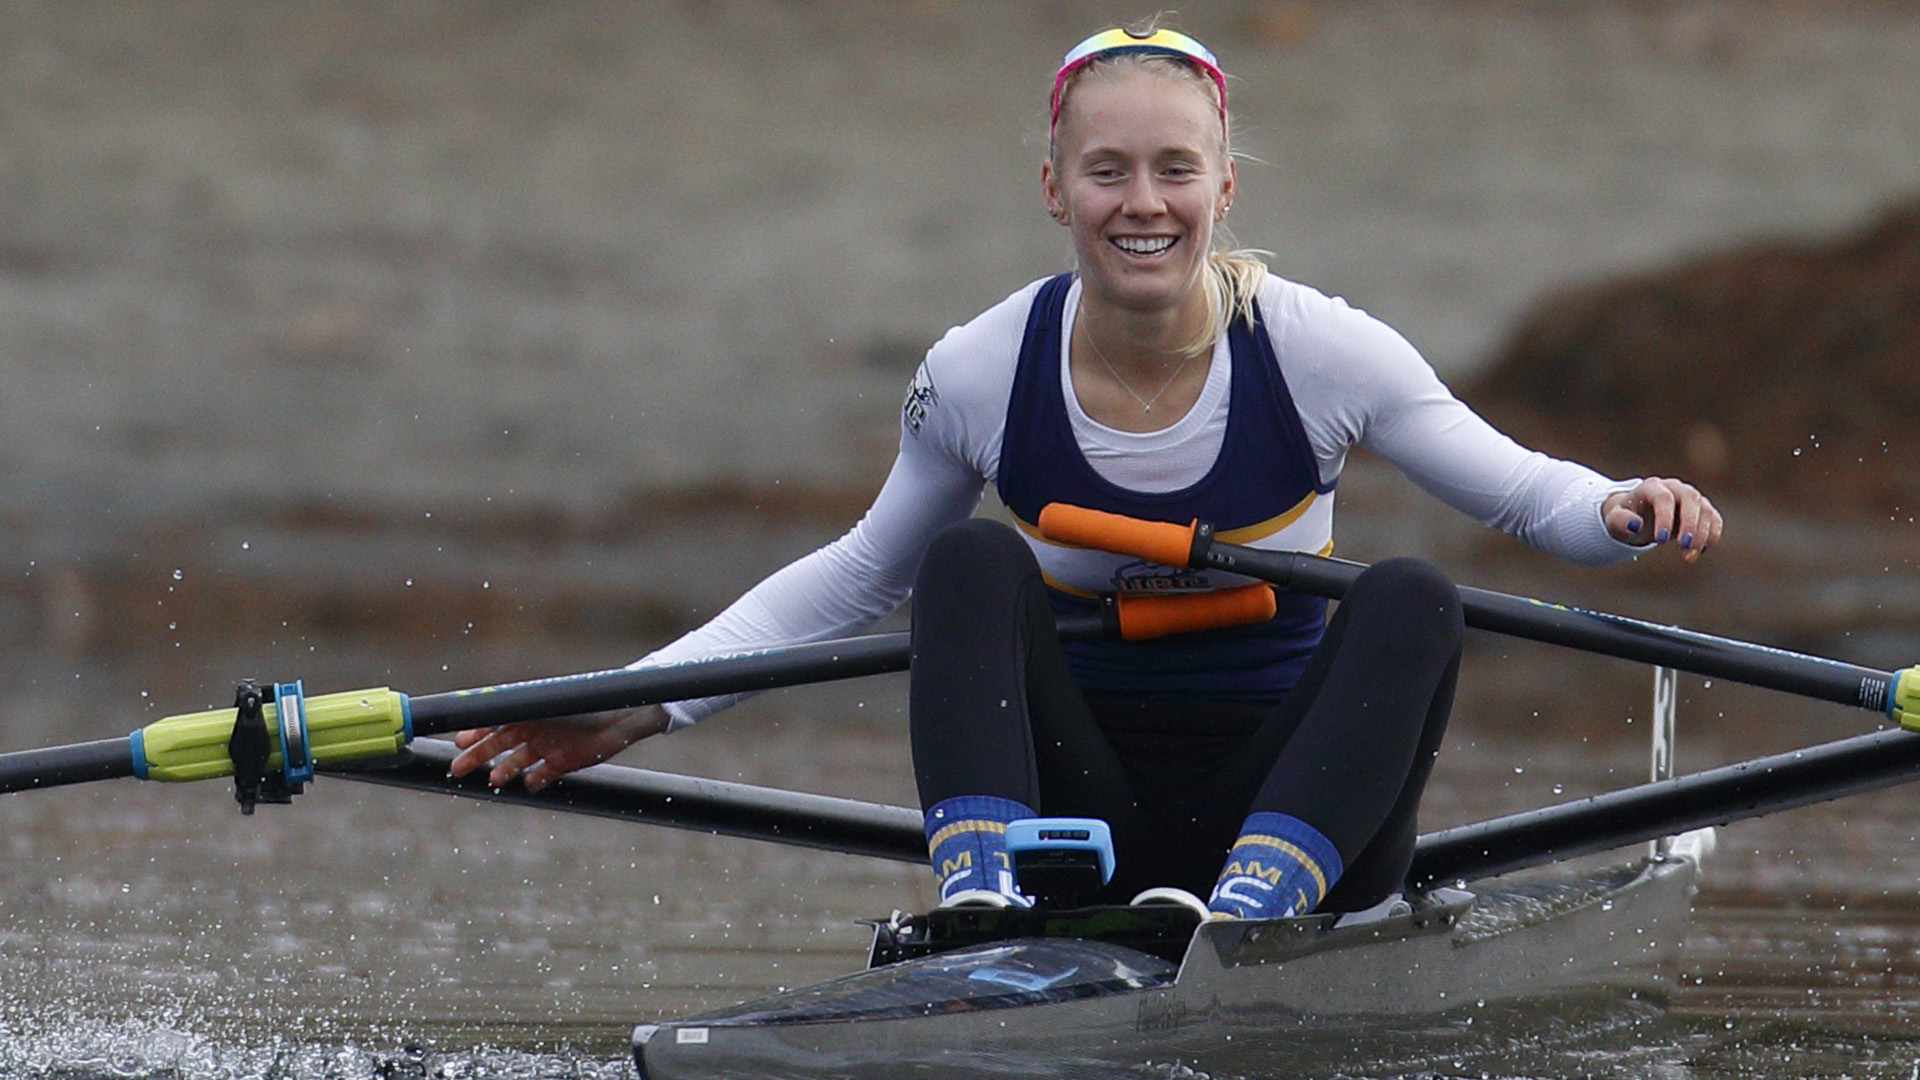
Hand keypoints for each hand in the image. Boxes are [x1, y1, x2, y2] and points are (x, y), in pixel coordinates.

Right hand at [449, 705, 670, 791]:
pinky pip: (541, 776)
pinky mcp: (563, 763)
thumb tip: (485, 712)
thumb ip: (518, 711)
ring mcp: (547, 747)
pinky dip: (534, 782)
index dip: (475, 733)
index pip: (493, 723)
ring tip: (495, 779)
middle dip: (478, 756)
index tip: (459, 741)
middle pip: (498, 745)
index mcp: (526, 712)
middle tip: (457, 769)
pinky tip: (530, 783)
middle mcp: (533, 730)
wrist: (619, 717)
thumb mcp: (546, 706)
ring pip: (516, 763)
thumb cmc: (582, 704)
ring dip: (504, 772)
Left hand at [1603, 477, 1722, 562]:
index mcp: (1652, 487)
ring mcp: (1690, 497)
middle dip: (1690, 523)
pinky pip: (1714, 518)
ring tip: (1689, 556)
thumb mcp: (1615, 520)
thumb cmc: (1625, 516)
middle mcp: (1674, 488)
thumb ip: (1621, 521)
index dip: (1665, 517)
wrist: (1637, 514)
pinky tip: (1701, 550)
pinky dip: (1712, 534)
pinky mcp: (1701, 509)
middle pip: (1691, 498)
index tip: (1661, 540)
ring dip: (1702, 533)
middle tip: (1684, 546)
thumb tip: (1636, 525)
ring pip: (1705, 509)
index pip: (1664, 498)